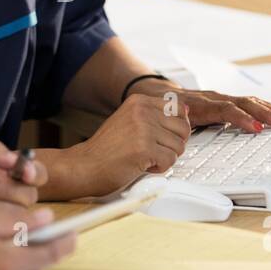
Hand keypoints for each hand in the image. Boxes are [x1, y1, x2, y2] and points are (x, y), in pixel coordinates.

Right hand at [59, 93, 192, 197]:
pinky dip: (159, 168)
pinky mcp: (145, 148)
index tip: (159, 137)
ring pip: (179, 146)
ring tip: (143, 157)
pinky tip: (141, 165)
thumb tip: (186, 110)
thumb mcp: (129, 120)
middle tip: (152, 150)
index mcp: (139, 101)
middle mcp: (142, 110)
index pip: (179, 110)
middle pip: (183, 129)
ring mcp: (144, 128)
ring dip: (164, 157)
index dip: (173, 130)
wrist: (83, 165)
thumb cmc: (105, 149)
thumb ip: (155, 114)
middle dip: (172, 144)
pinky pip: (171, 161)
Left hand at [128, 79, 270, 133]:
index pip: (225, 110)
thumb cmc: (162, 111)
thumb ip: (174, 131)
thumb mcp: (165, 121)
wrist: (156, 94)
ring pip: (250, 101)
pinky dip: (266, 108)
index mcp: (199, 104)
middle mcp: (213, 98)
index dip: (241, 120)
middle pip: (244, 103)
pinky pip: (249, 102)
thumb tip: (178, 146)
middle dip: (266, 114)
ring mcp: (221, 98)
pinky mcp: (226, 100)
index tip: (256, 129)